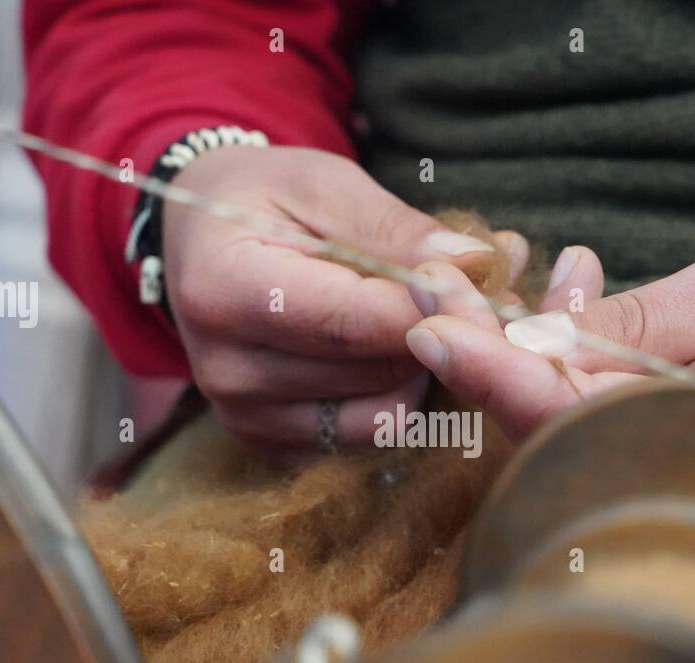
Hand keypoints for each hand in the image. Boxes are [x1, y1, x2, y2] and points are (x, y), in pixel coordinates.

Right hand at [162, 145, 526, 450]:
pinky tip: (386, 350)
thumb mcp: (325, 185)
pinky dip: (396, 394)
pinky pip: (369, 434)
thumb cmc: (264, 201)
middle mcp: (225, 369)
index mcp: (224, 289)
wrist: (200, 242)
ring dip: (422, 365)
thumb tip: (477, 264)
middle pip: (376, 370)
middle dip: (438, 331)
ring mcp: (244, 416)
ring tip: (421, 313)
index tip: (494, 289)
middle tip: (473, 289)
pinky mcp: (269, 444)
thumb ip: (398, 230)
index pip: (354, 321)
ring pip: (385, 411)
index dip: (436, 310)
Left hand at [404, 234, 694, 439]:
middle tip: (425, 289)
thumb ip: (645, 322)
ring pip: (544, 407)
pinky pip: (572, 394)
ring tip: (452, 284)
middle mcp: (657, 456)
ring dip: (495, 344)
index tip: (435, 329)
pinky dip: (540, 344)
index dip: (495, 373)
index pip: (569, 416)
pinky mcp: (639, 424)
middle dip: (475, 350)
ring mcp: (644, 445)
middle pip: (538, 416)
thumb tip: (543, 336)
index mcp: (692, 436)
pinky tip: (529, 297)